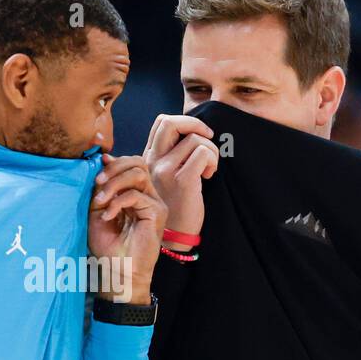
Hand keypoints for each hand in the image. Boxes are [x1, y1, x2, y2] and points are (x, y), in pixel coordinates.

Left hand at [89, 153, 167, 302]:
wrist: (117, 271)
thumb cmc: (107, 245)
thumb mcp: (97, 210)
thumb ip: (101, 187)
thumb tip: (103, 159)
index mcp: (134, 192)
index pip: (130, 164)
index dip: (112, 163)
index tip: (94, 172)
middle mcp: (147, 195)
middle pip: (136, 163)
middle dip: (113, 169)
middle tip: (97, 183)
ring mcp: (154, 203)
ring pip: (138, 174)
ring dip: (114, 183)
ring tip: (100, 201)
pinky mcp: (157, 213)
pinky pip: (136, 195)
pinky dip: (117, 202)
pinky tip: (107, 216)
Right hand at [142, 114, 218, 248]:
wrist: (171, 237)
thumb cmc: (173, 208)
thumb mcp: (165, 179)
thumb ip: (172, 157)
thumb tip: (195, 135)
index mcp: (148, 159)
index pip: (161, 122)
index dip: (184, 122)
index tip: (197, 136)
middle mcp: (153, 162)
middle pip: (171, 122)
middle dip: (196, 124)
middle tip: (208, 138)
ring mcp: (165, 170)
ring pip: (194, 139)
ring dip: (211, 150)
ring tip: (208, 168)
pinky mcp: (181, 181)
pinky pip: (202, 153)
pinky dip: (212, 160)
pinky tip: (209, 176)